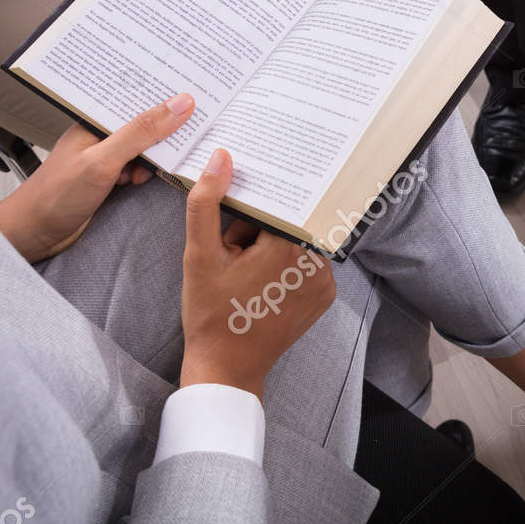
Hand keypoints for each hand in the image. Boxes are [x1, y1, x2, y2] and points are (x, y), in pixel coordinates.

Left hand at [0, 93, 196, 261]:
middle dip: (165, 131)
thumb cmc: (54, 197)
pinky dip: (145, 174)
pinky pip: (137, 167)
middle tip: (190, 135)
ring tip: (144, 171)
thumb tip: (179, 105)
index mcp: (94, 120)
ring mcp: (103, 157)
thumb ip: (141, 132)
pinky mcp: (107, 178)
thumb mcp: (103, 161)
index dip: (166, 99)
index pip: (138, 99)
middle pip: (145, 123)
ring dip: (154, 158)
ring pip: (144, 147)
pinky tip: (139, 182)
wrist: (31, 235)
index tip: (198, 99)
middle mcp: (100, 135)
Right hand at [178, 150, 335, 400]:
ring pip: (294, 242)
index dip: (243, 222)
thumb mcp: (199, 254)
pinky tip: (261, 288)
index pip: (270, 207)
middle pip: (283, 223)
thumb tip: (222, 156)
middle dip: (255, 235)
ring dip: (269, 251)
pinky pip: (304, 264)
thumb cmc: (210, 313)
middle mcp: (317, 259)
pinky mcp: (325, 296)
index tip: (230, 239)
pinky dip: (283, 269)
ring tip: (244, 278)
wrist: (227, 367)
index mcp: (289, 245)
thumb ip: (206, 202)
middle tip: (232, 262)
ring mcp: (325, 280)